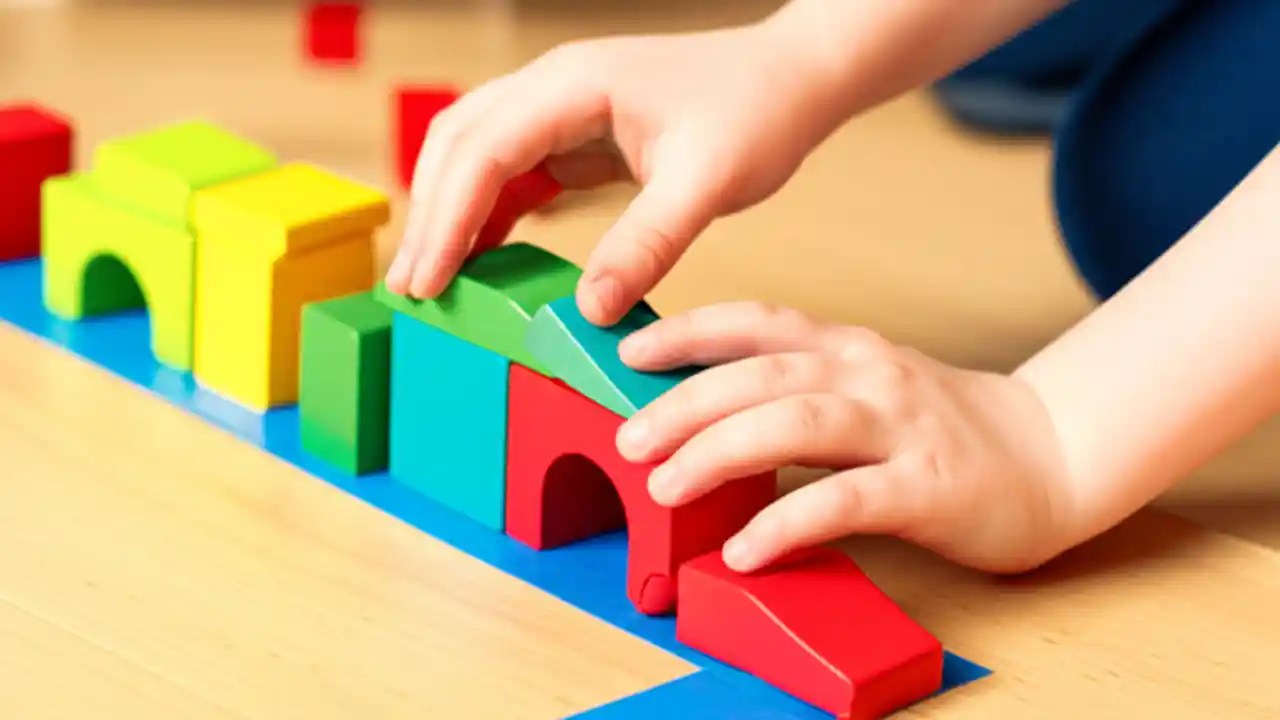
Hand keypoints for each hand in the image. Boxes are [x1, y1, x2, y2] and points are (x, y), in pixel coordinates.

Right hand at [384, 16, 849, 324]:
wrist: (793, 79)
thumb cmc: (759, 111)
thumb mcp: (709, 182)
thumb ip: (648, 244)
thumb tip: (591, 310)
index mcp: (574, 85)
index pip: (481, 151)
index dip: (445, 219)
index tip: (426, 282)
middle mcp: (554, 87)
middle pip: (458, 147)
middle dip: (428, 217)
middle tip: (411, 292)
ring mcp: (560, 108)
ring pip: (474, 155)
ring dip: (449, 214)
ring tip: (433, 281)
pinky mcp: (576, 134)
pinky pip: (512, 172)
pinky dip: (488, 214)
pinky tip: (483, 258)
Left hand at [613, 302, 1078, 573]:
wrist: (1050, 456)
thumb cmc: (940, 428)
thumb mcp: (866, 385)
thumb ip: (797, 388)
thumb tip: (697, 413)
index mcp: (847, 347)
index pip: (756, 323)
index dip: (688, 332)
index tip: (629, 350)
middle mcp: (869, 374)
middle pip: (761, 376)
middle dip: (684, 405)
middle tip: (630, 440)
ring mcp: (901, 426)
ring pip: (794, 425)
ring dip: (718, 454)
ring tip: (665, 488)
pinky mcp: (927, 486)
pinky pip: (842, 502)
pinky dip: (784, 524)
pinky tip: (744, 549)